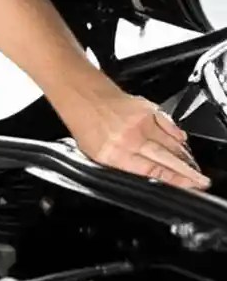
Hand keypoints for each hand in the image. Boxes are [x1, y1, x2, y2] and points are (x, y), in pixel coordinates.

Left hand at [70, 91, 209, 189]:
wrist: (81, 94)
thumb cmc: (83, 124)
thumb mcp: (95, 154)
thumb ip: (120, 166)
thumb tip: (146, 174)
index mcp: (114, 153)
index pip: (152, 171)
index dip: (174, 180)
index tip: (188, 186)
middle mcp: (130, 138)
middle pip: (167, 158)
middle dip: (186, 171)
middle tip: (199, 180)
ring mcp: (140, 121)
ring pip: (171, 142)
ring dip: (183, 155)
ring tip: (190, 165)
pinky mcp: (146, 108)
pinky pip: (168, 124)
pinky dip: (176, 134)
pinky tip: (181, 141)